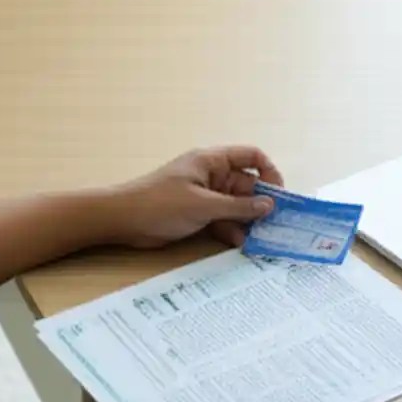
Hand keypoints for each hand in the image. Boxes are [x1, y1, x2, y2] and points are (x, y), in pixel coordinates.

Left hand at [104, 146, 284, 248]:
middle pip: (247, 185)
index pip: (251, 157)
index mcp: (212, 162)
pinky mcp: (198, 214)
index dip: (269, 172)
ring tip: (263, 238)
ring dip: (248, 220)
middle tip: (278, 225)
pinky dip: (232, 230)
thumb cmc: (159, 203)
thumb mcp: (202, 205)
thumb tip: (269, 205)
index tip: (280, 194)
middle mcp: (212, 176)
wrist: (122, 220)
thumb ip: (237, 207)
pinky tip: (241, 244)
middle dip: (261, 203)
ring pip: (237, 206)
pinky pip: (223, 219)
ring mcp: (206, 196)